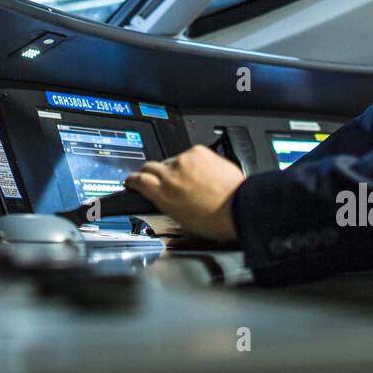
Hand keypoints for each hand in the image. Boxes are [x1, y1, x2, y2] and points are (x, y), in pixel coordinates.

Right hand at [124, 145, 244, 241]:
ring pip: (172, 161)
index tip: (132, 181)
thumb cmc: (215, 221)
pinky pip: (190, 155)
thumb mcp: (181, 221)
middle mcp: (170, 174)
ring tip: (192, 182)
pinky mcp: (199, 151)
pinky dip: (193, 162)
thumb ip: (166, 204)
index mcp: (162, 194)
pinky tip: (203, 173)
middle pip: (149, 166)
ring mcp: (184, 160)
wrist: (239, 207)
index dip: (132, 180)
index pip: (137, 180)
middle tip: (160, 181)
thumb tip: (162, 199)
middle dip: (150, 173)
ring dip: (177, 169)